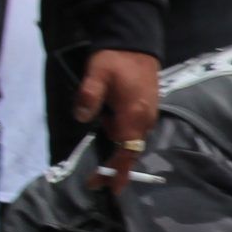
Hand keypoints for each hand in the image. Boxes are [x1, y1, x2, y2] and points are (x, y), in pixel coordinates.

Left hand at [74, 49, 160, 191]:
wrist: (137, 44)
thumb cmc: (116, 60)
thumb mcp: (96, 75)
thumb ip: (88, 97)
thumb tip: (82, 118)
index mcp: (133, 115)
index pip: (125, 152)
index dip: (115, 171)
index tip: (105, 187)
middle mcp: (145, 120)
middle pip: (130, 151)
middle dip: (115, 166)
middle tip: (96, 178)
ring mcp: (149, 114)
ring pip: (132, 140)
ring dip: (117, 146)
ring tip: (100, 136)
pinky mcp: (148, 109)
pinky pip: (135, 130)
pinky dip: (123, 136)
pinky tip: (110, 124)